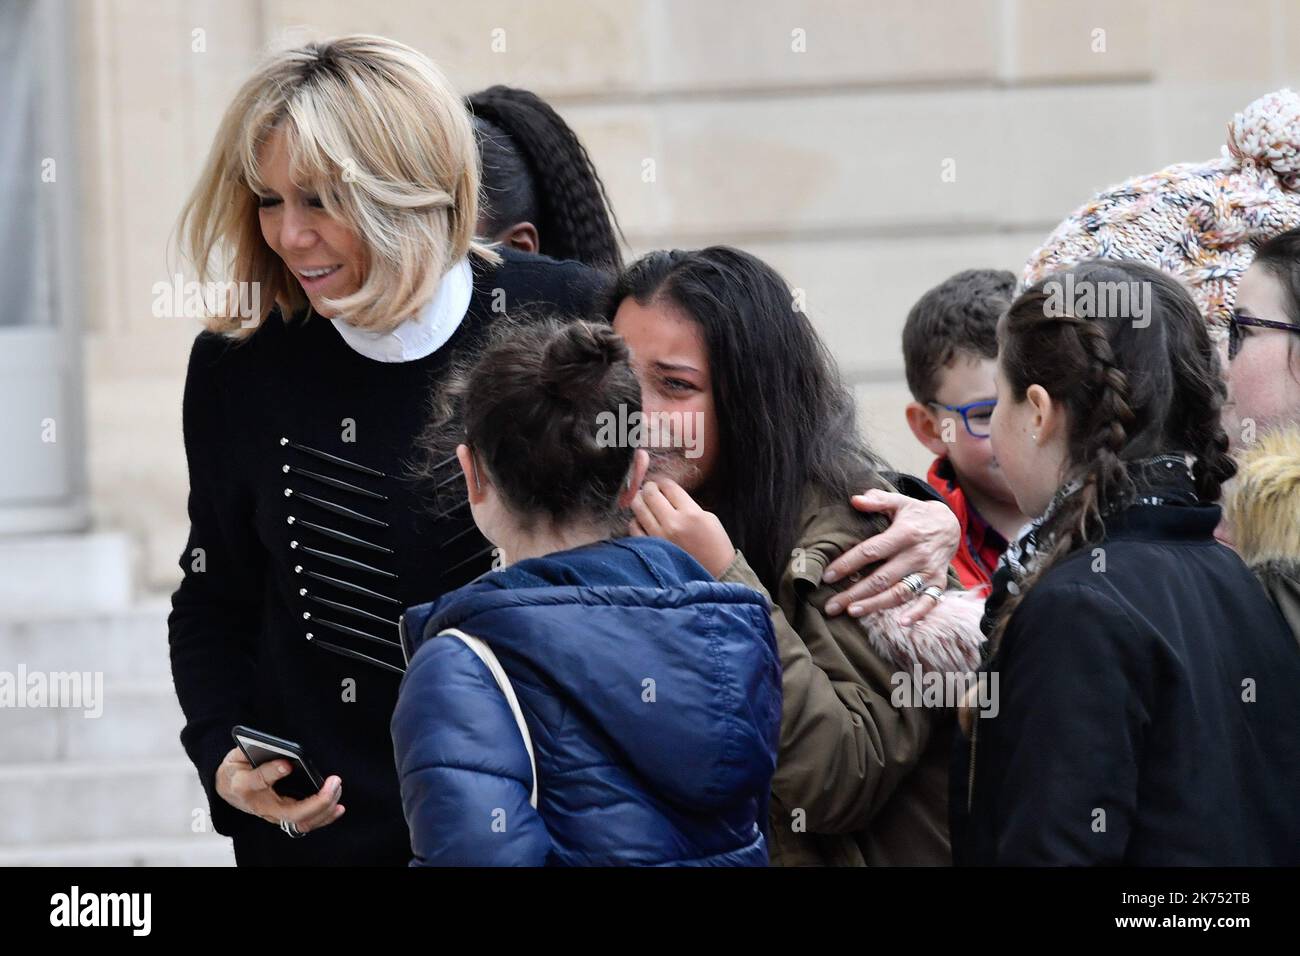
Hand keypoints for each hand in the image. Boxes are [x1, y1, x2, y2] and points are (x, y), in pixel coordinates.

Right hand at [215, 746, 343, 834]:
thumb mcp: (237, 755)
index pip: (258, 781)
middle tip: (334, 782)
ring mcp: (272, 815)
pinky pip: (304, 824)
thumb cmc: (237, 769)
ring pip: (300, 822)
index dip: (272, 773)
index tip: (288, 764)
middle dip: (317, 801)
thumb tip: (277, 748)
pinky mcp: (282, 818)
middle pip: (290, 812)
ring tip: (337, 789)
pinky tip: (338, 808)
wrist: (228, 788)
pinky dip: (323, 818)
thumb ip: (253, 750)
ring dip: (324, 809)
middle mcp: (260, 805)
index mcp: (244, 784)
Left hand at [628, 478, 735, 577]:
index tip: (662, 483)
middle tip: (650, 489)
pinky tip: (642, 521)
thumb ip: (687, 504)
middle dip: (649, 487)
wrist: (717, 574)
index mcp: (691, 513)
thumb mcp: (708, 518)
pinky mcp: (651, 550)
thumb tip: (666, 495)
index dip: (663, 482)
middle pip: (651, 494)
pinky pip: (634, 528)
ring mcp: (659, 537)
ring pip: (638, 508)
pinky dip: (636, 521)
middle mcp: (673, 524)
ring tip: (643, 502)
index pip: (669, 487)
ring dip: (639, 501)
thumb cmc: (715, 546)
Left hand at [821, 490, 958, 623]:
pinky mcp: (938, 581)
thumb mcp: (899, 502)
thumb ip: (878, 500)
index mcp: (903, 534)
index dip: (848, 564)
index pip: (870, 552)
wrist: (951, 524)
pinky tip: (901, 623)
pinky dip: (918, 613)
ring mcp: (928, 570)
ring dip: (876, 605)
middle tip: (831, 605)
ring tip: (852, 612)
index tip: (827, 576)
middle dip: (854, 594)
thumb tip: (854, 500)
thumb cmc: (916, 515)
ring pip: (900, 593)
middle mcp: (916, 554)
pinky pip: (930, 601)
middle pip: (881, 578)